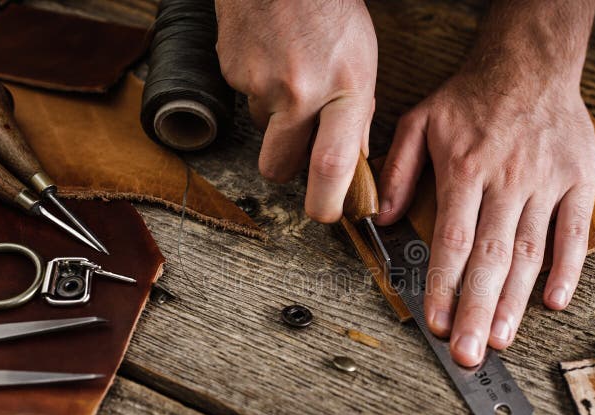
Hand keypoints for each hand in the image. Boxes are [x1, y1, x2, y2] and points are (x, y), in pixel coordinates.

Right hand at [215, 0, 376, 221]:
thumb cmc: (330, 8)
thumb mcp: (363, 62)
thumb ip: (358, 114)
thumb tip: (353, 160)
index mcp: (344, 88)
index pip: (332, 165)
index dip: (327, 202)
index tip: (326, 213)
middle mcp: (300, 91)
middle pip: (279, 168)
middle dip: (287, 169)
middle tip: (299, 150)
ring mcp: (260, 83)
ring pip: (263, 131)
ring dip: (276, 120)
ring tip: (291, 77)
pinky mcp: (231, 73)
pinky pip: (245, 101)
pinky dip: (259, 90)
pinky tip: (273, 60)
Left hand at [377, 66, 594, 365]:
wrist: (531, 62)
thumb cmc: (472, 96)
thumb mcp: (419, 120)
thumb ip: (397, 171)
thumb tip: (381, 220)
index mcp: (465, 170)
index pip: (452, 241)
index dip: (443, 286)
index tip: (434, 324)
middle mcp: (506, 182)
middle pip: (491, 259)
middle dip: (478, 311)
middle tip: (469, 354)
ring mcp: (546, 184)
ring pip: (530, 253)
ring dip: (516, 302)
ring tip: (502, 340)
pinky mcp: (578, 181)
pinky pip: (574, 232)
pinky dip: (568, 269)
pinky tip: (554, 302)